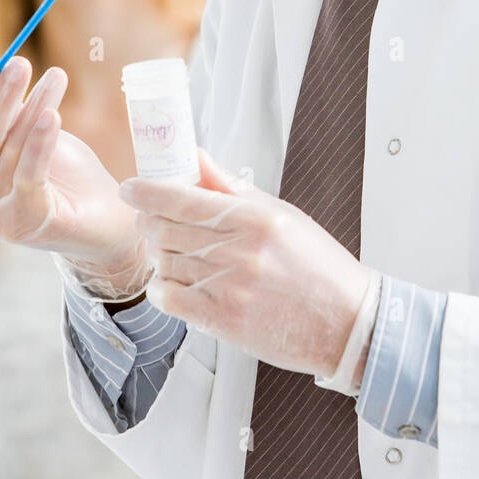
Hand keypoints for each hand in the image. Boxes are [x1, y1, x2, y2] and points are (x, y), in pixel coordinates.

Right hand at [0, 56, 144, 278]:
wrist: (105, 220)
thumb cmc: (65, 175)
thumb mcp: (31, 136)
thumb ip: (8, 114)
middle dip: (0, 98)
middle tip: (20, 63)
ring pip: (10, 151)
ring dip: (33, 109)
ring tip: (55, 78)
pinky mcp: (21, 224)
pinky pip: (28, 175)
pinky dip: (40, 143)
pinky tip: (53, 115)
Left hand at [119, 148, 370, 377]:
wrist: (347, 323)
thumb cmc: (317, 265)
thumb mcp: (281, 214)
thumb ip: (231, 186)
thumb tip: (196, 155)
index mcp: (253, 218)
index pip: (181, 198)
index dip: (146, 191)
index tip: (130, 187)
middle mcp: (238, 251)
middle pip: (164, 229)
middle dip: (147, 221)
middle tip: (148, 220)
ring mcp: (228, 288)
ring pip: (164, 263)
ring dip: (158, 255)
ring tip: (171, 253)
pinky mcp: (224, 321)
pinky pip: (170, 299)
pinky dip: (163, 288)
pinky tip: (175, 282)